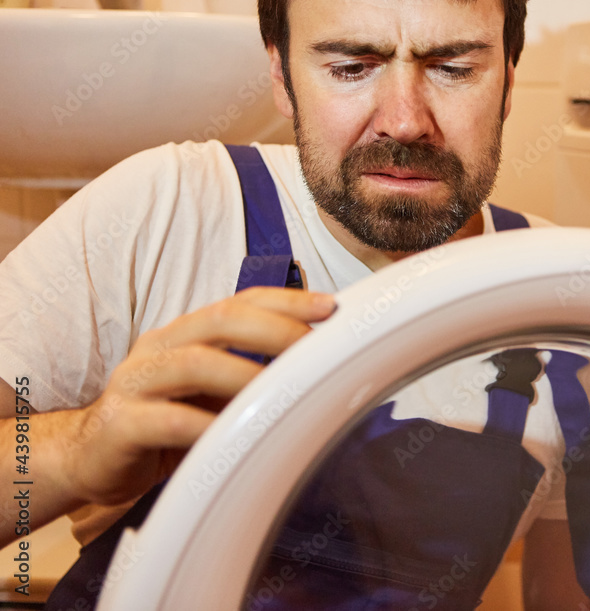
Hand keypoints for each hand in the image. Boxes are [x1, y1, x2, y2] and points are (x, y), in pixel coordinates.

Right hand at [62, 287, 335, 505]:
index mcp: (185, 333)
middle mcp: (160, 347)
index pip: (239, 303)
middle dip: (275, 330)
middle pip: (220, 321)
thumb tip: (314, 368)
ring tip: (283, 393)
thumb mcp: (211, 392)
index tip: (329, 307)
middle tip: (314, 350)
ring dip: (246, 376)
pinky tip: (236, 436)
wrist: (90, 459)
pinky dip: (206, 426)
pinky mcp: (120, 424)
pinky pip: (168, 420)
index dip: (286, 301)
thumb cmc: (163, 422)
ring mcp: (136, 383)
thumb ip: (249, 374)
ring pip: (195, 364)